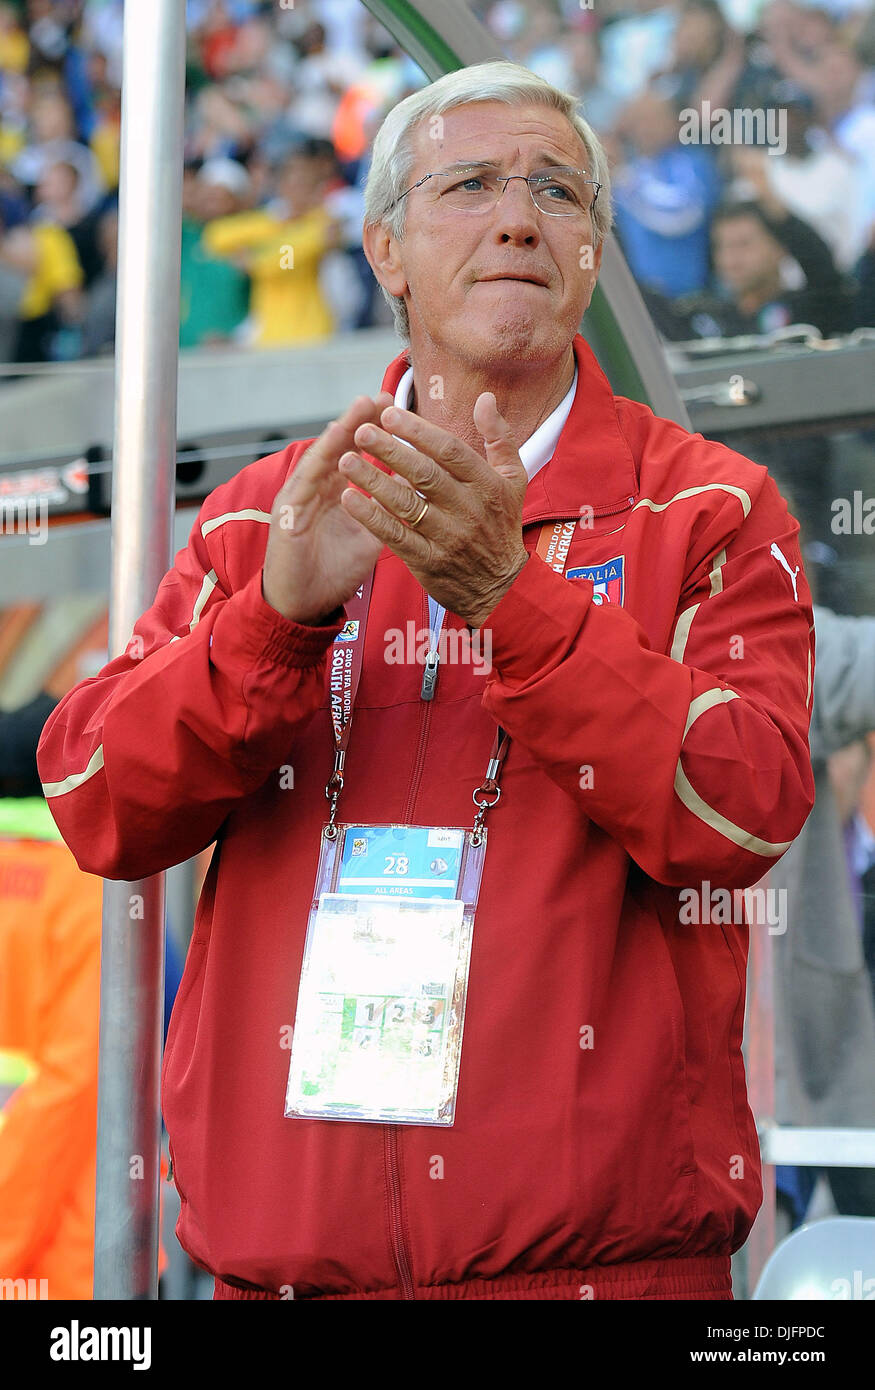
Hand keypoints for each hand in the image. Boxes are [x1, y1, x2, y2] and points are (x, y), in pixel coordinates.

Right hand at [262, 391, 395, 623]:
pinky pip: (308, 478)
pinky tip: (337, 436)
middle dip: (363, 420)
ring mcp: (302, 496)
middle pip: (343, 446)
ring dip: (344, 427)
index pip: (360, 455)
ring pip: (325, 454)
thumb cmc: (333, 573)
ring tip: (362, 404)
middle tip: (384, 395)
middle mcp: (319, 488)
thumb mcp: (369, 540)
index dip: (380, 434)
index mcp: (338, 493)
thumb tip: (417, 498)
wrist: (302, 605)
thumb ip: (388, 516)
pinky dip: (323, 456)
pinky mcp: (289, 510)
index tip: (403, 414)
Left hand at [337, 393, 528, 628]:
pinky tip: (350, 500)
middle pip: (425, 474)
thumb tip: (485, 398)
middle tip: (361, 432)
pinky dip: (372, 518)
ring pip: (406, 504)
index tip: (389, 415)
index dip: (418, 432)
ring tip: (347, 461)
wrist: (502, 587)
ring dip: (373, 481)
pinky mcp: (429, 561)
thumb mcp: (513, 480)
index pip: (450, 451)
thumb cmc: (502, 526)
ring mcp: (447, 537)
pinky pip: (396, 536)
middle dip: (390, 451)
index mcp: (486, 484)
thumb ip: (499, 438)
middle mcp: (468, 509)